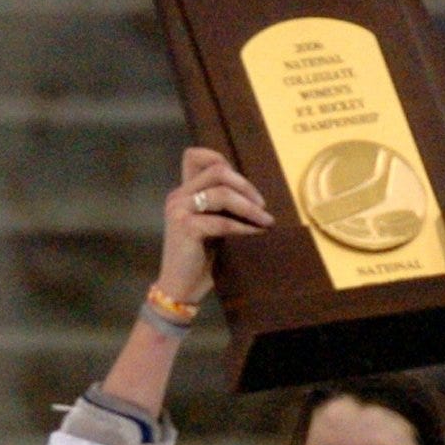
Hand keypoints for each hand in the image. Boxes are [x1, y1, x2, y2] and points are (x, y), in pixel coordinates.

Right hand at [155, 147, 273, 309]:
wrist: (180, 288)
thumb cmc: (198, 260)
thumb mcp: (210, 225)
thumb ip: (220, 206)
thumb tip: (251, 195)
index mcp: (183, 192)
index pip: (194, 156)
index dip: (222, 160)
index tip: (245, 186)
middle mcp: (178, 196)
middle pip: (217, 171)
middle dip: (245, 186)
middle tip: (262, 206)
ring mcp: (179, 210)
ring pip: (222, 193)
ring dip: (249, 206)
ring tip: (266, 220)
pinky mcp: (186, 227)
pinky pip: (222, 221)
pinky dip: (244, 226)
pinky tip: (257, 232)